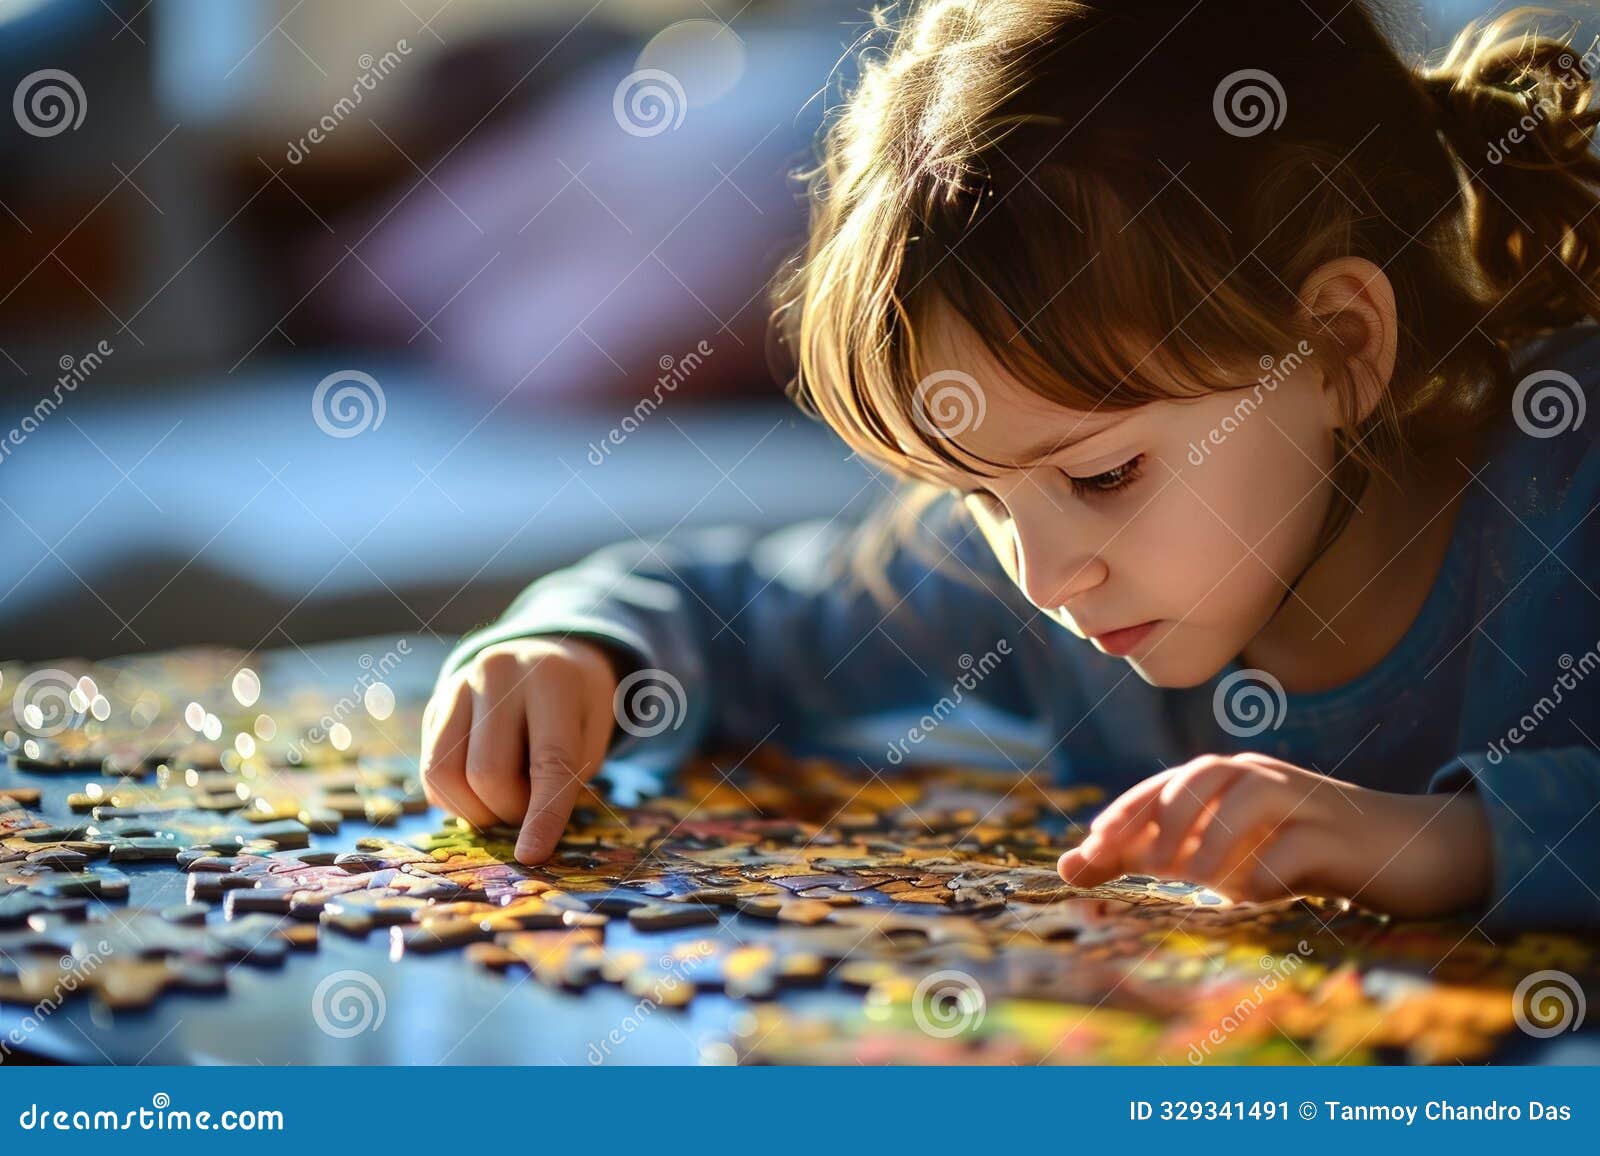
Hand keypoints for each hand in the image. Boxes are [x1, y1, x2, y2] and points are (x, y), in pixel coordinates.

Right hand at [420, 637, 622, 863]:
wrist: (546, 657)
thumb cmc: (578, 708)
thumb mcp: (593, 735)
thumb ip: (564, 779)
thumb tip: (525, 840)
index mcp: (552, 677)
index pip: (548, 760)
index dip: (542, 815)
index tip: (531, 856)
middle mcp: (498, 672)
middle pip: (488, 774)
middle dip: (510, 811)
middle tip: (530, 811)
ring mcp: (458, 685)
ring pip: (445, 775)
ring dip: (476, 809)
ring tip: (506, 801)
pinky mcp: (435, 706)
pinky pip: (430, 772)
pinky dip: (455, 799)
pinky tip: (481, 789)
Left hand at [1056, 753, 1492, 916]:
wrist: (1411, 849)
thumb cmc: (1301, 851)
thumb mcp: (1225, 852)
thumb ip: (1156, 854)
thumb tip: (1071, 865)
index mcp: (1231, 778)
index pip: (1165, 784)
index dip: (1125, 814)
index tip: (1090, 851)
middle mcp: (1263, 777)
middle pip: (1202, 777)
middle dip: (1162, 815)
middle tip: (1137, 863)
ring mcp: (1305, 803)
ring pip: (1248, 798)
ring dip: (1212, 837)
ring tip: (1187, 876)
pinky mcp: (1339, 839)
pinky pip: (1295, 851)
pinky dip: (1267, 874)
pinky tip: (1250, 898)